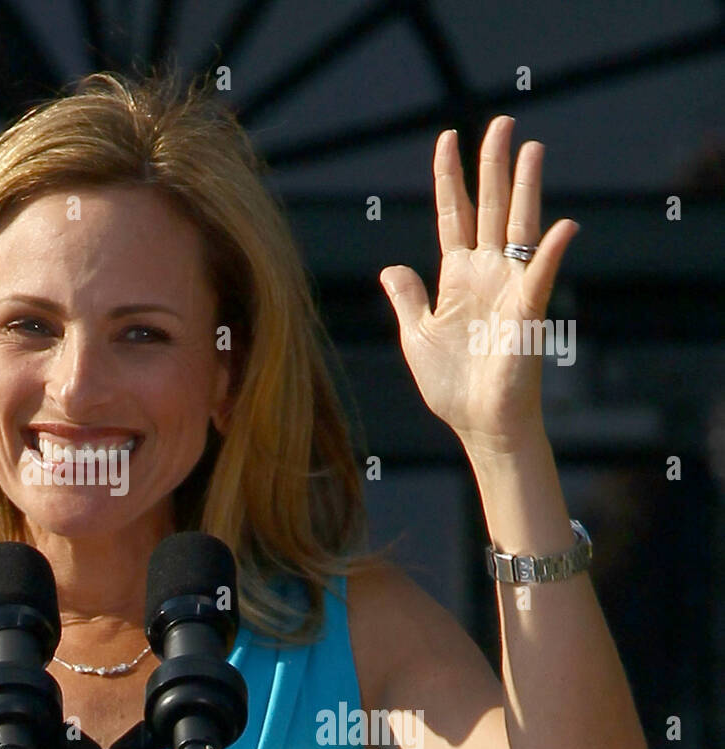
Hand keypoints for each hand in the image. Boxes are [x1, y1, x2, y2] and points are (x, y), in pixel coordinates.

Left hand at [379, 115, 578, 456]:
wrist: (479, 422)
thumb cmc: (451, 384)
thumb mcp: (417, 335)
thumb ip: (407, 298)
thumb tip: (391, 266)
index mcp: (456, 276)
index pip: (452, 214)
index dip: (449, 177)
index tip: (447, 138)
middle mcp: (485, 273)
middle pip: (489, 207)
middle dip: (493, 165)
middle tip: (502, 122)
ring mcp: (509, 288)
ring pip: (517, 226)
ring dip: (525, 189)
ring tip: (531, 148)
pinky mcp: (527, 312)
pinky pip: (539, 276)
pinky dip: (549, 252)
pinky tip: (561, 226)